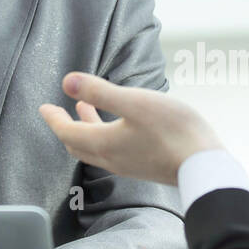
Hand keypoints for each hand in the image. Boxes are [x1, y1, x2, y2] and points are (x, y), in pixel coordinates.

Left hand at [38, 73, 222, 184]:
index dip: (53, 119)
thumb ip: (101, 92)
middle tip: (59, 112)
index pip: (67, 133)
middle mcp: (112, 159)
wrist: (204, 165)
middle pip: (78, 145)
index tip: (44, 107)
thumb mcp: (135, 103)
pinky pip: (113, 153)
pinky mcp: (144, 167)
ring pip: (95, 150)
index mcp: (104, 143)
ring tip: (86, 108)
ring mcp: (128, 166)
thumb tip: (66, 81)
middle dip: (66, 127)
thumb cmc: (173, 130)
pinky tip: (119, 125)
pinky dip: (104, 136)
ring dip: (86, 129)